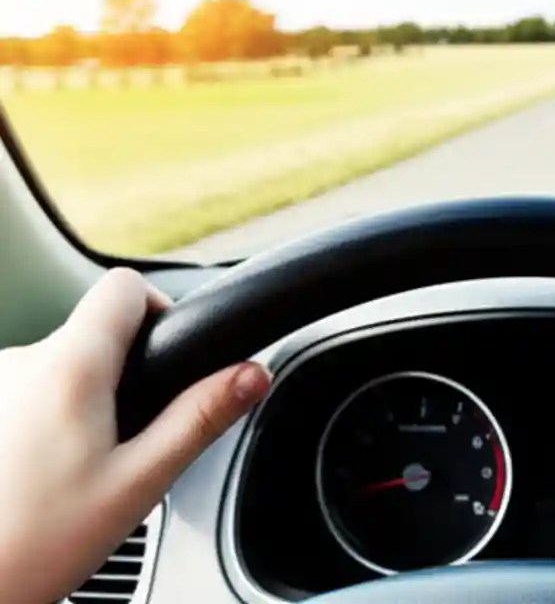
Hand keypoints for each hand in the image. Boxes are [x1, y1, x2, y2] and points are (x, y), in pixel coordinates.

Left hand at [0, 269, 270, 603]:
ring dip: (83, 401)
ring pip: (60, 366)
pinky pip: (26, 392)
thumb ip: (200, 419)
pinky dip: (47, 420)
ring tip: (83, 468)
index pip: (124, 287)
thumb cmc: (35, 543)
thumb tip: (254, 375)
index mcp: (70, 368)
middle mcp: (20, 362)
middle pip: (94, 331)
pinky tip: (45, 475)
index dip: (159, 308)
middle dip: (124, 374)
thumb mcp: (139, 482)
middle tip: (131, 440)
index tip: (170, 358)